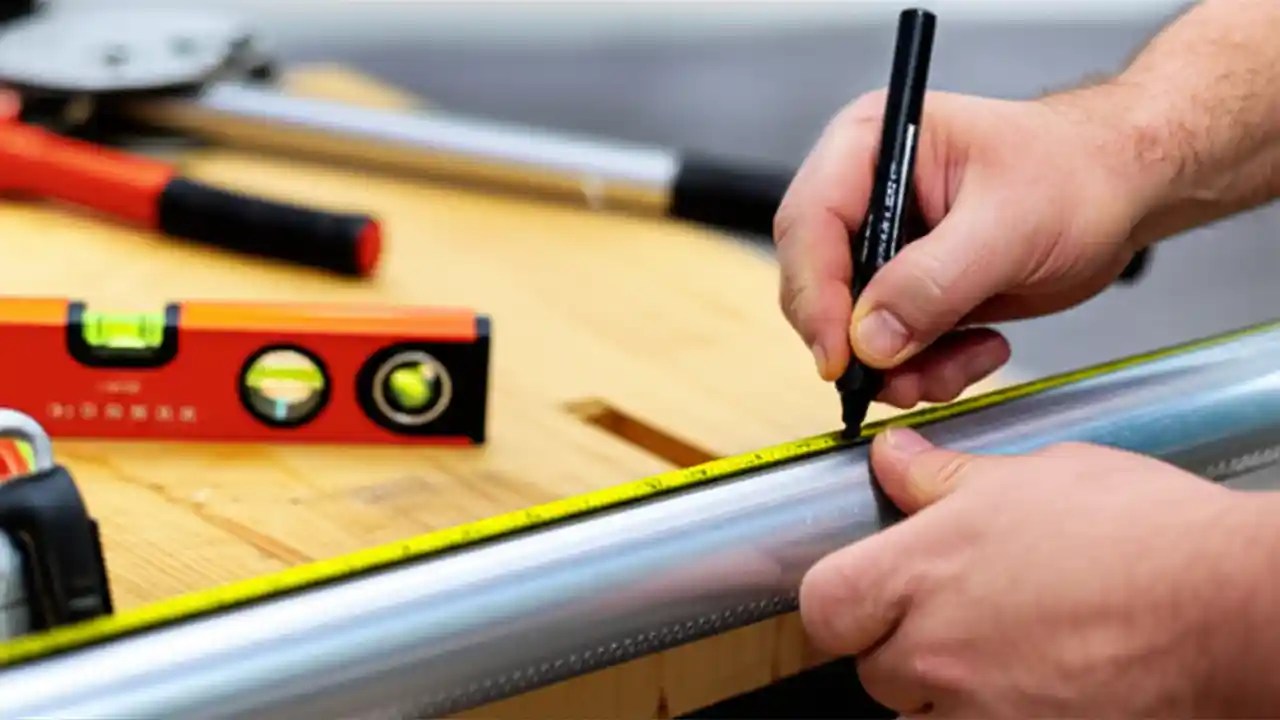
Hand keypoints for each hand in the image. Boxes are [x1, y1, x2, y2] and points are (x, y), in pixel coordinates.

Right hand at [774, 89, 1158, 406]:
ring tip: (961, 365)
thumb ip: (933, 282)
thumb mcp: (1009, 225)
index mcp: (870, 144)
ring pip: (849, 327)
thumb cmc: (1078, 175)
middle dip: (858, 341)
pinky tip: (981, 350)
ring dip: (899, 366)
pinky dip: (927, 368)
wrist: (1123, 194)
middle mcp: (863, 194)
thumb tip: (868, 337)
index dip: (814, 294)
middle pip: (816, 281)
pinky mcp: (905, 289)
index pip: (808, 222)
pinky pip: (887, 348)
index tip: (840, 355)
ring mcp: (883, 245)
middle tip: (898, 377)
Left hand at [797, 427, 1279, 716]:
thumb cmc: (1144, 535)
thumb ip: (943, 479)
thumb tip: (894, 459)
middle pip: (870, 668)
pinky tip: (1032, 685)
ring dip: (941, 692)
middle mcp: (935, 650)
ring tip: (1003, 652)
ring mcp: (976, 713)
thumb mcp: (1031, 477)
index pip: (824, 605)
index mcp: (921, 571)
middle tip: (956, 615)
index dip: (842, 599)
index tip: (868, 590)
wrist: (1231, 607)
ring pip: (916, 715)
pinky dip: (986, 716)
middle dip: (900, 644)